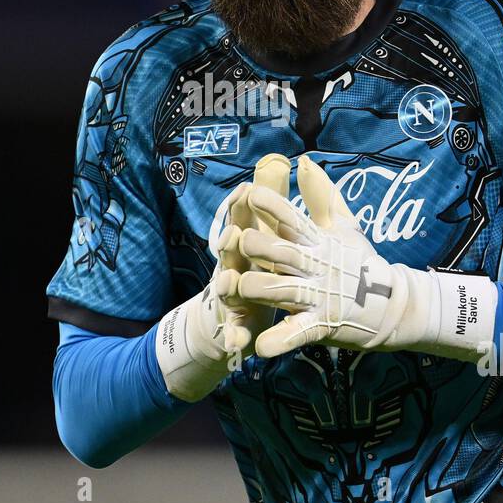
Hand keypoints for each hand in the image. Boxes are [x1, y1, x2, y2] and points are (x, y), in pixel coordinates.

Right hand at [155, 153, 290, 400]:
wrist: (234, 321)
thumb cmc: (255, 270)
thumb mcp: (265, 236)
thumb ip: (272, 200)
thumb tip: (277, 159)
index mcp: (244, 245)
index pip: (241, 221)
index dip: (241, 208)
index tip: (246, 190)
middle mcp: (232, 266)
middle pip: (227, 251)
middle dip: (228, 243)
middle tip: (233, 235)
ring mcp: (230, 297)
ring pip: (225, 288)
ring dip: (225, 285)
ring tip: (228, 283)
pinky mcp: (235, 326)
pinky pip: (233, 332)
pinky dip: (234, 337)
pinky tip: (238, 343)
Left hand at [235, 155, 497, 360]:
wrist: (394, 306)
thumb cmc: (361, 262)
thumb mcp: (344, 226)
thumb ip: (322, 195)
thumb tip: (304, 161)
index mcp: (318, 242)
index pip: (293, 218)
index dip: (272, 206)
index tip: (250, 193)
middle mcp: (316, 267)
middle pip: (284, 252)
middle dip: (260, 246)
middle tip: (238, 239)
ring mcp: (319, 297)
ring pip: (283, 291)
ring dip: (260, 287)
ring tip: (238, 284)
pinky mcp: (322, 326)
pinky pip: (298, 333)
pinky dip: (280, 341)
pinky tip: (261, 346)